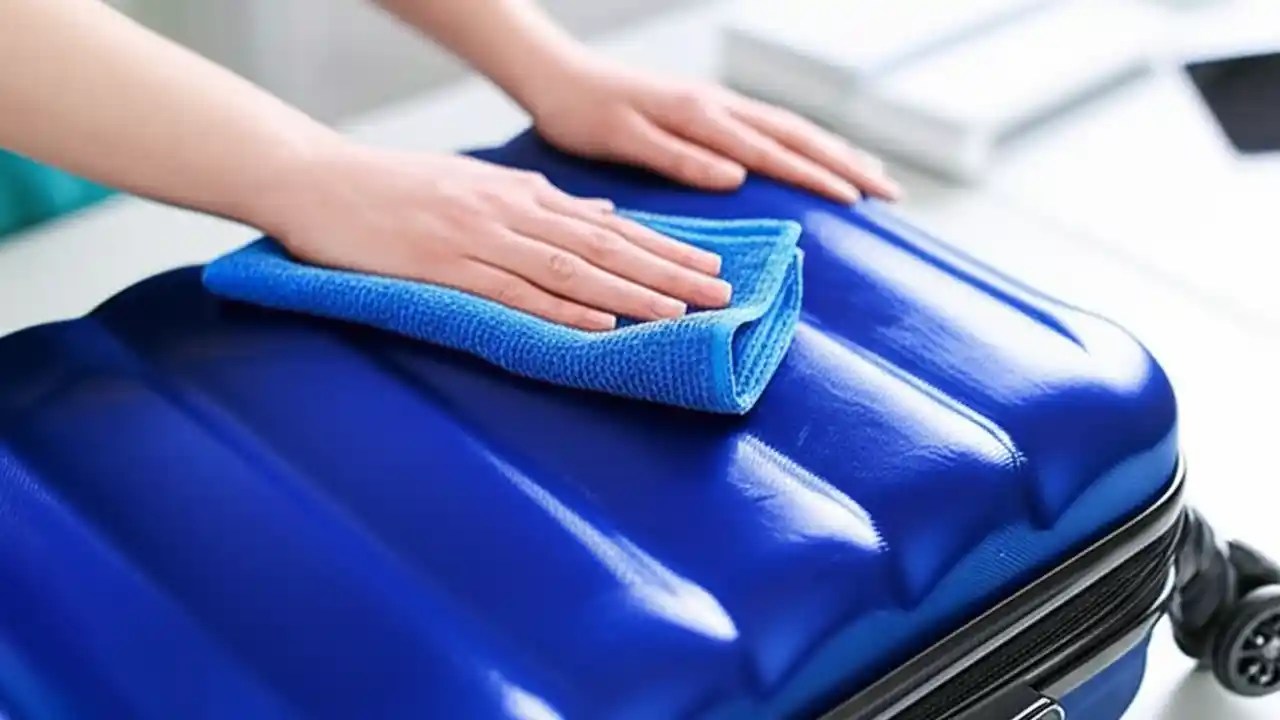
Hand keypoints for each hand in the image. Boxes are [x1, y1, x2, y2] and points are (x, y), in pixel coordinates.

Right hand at [261, 143, 731, 331]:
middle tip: (721, 294)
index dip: (665, 248)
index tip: (712, 268)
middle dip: (668, 271)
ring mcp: (478, 237)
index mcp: (522, 194)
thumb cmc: (396, 189)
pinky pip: (510, 290)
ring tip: (680, 311)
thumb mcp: (478, 188)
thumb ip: (542, 205)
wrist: (316, 180)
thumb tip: (603, 214)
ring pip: (571, 267)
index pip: (610, 224)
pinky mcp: (442, 266)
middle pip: (605, 245)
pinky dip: (559, 308)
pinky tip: (598, 323)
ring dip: (630, 290)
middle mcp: (511, 211)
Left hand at [519, 58, 901, 203]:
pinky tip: (816, 157)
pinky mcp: (707, 109)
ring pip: (790, 128)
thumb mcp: (622, 138)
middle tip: (892, 193)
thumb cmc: (581, 113)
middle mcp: (717, 107)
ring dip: (834, 152)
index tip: (860, 202)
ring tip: (872, 177)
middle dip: (847, 164)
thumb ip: (679, 157)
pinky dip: (804, 144)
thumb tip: (738, 175)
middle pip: (798, 135)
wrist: (555, 76)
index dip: (819, 177)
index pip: (774, 151)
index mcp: (701, 117)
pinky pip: (770, 127)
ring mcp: (716, 105)